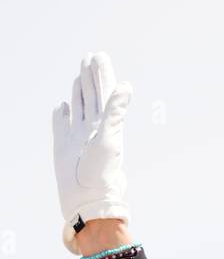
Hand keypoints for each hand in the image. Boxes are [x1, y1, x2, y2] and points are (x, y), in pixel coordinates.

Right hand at [53, 52, 131, 253]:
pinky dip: (62, 115)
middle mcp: (92, 129)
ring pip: (78, 108)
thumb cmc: (101, 175)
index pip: (104, 93)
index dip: (102, 75)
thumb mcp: (110, 139)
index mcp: (105, 125)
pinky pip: (62, 126)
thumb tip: (126, 85)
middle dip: (90, 78)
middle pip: (91, 97)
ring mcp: (77, 138)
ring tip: (79, 76)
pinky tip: (62, 107)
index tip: (99, 56)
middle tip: (89, 58)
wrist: (87, 202)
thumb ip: (116, 111)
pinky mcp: (64, 147)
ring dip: (79, 92)